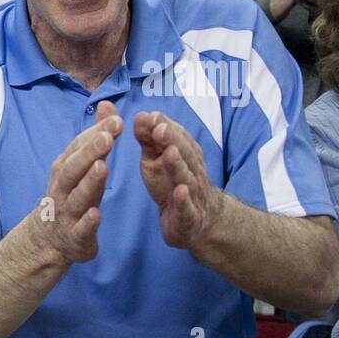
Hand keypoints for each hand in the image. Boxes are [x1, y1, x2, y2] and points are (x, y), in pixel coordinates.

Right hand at [34, 100, 122, 263]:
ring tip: (103, 166)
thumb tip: (106, 104)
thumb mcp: (80, 166)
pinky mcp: (75, 238)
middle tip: (108, 136)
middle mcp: (62, 189)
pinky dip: (87, 223)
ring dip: (89, 182)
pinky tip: (96, 214)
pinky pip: (81, 230)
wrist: (47, 240)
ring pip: (77, 196)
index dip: (95, 133)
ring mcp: (67, 213)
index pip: (78, 148)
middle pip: (73, 168)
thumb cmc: (70, 197)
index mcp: (65, 169)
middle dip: (89, 152)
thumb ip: (95, 137)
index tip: (115, 119)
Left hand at [133, 111, 216, 249]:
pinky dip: (183, 200)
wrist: (197, 222)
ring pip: (186, 178)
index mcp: (185, 156)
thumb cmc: (172, 185)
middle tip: (159, 127)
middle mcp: (192, 172)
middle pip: (183, 154)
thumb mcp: (156, 161)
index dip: (164, 126)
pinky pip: (186, 208)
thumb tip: (141, 115)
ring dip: (178, 165)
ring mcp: (193, 195)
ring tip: (170, 152)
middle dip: (172, 140)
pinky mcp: (188, 217)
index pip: (177, 138)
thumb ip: (149, 140)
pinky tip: (179, 191)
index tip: (151, 114)